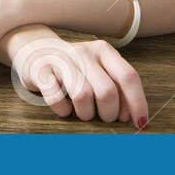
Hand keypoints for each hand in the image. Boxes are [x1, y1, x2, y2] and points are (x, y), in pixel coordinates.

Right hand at [11, 35, 148, 127]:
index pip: (128, 77)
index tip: (139, 123)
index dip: (137, 103)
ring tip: (83, 113)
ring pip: (83, 96)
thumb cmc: (75, 68)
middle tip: (104, 117)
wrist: (35, 51)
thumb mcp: (99, 70)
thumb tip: (135, 118)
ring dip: (86, 114)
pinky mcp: (41, 71)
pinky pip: (57, 99)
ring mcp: (62, 60)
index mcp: (104, 51)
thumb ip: (118, 88)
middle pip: (107, 91)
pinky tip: (65, 108)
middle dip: (109, 113)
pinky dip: (64, 111)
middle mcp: (84, 52)